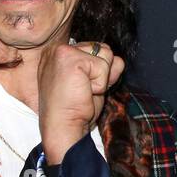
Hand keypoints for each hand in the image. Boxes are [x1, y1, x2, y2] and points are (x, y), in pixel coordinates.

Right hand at [38, 40, 123, 161]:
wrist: (64, 127)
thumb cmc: (74, 110)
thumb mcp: (92, 83)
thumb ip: (103, 68)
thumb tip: (119, 60)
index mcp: (59, 54)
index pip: (96, 49)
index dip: (99, 72)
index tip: (83, 88)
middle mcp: (57, 49)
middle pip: (103, 49)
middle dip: (102, 73)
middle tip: (84, 90)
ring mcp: (62, 52)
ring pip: (106, 54)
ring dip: (101, 78)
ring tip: (83, 90)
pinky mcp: (70, 59)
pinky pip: (103, 67)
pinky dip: (100, 84)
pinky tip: (83, 92)